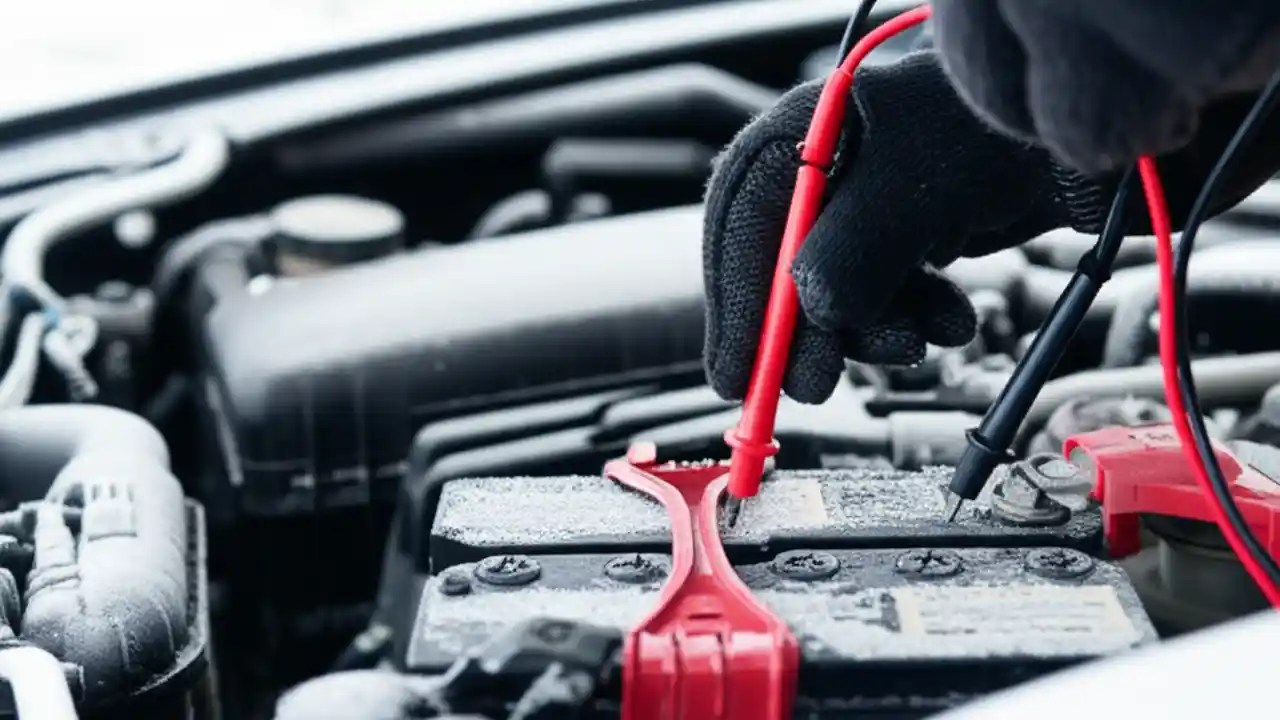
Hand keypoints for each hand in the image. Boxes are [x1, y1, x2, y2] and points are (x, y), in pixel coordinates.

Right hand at [702, 50, 1106, 403]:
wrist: (1105, 138)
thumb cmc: (1010, 132)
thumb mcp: (917, 192)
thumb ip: (849, 255)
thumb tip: (811, 315)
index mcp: (811, 130)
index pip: (742, 223)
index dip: (737, 302)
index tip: (737, 376)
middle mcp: (831, 166)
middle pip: (782, 264)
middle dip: (809, 329)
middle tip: (816, 385)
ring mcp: (872, 201)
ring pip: (838, 289)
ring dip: (872, 329)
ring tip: (917, 342)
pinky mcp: (912, 232)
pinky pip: (887, 293)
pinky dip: (912, 317)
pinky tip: (950, 321)